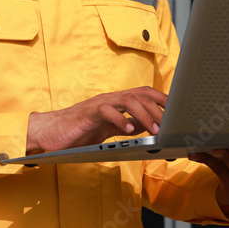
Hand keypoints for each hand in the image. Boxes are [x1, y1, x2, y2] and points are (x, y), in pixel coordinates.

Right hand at [26, 87, 167, 153]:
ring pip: (127, 100)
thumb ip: (127, 125)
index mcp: (116, 102)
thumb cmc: (79, 131)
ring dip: (144, 115)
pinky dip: (120, 119)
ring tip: (154, 130)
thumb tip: (147, 126)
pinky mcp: (88, 112)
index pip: (144, 94)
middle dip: (158, 108)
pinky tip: (129, 131)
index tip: (177, 111)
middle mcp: (110, 98)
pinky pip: (107, 110)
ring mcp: (99, 104)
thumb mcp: (108, 129)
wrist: (51, 133)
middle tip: (168, 125)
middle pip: (140, 94)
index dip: (162, 100)